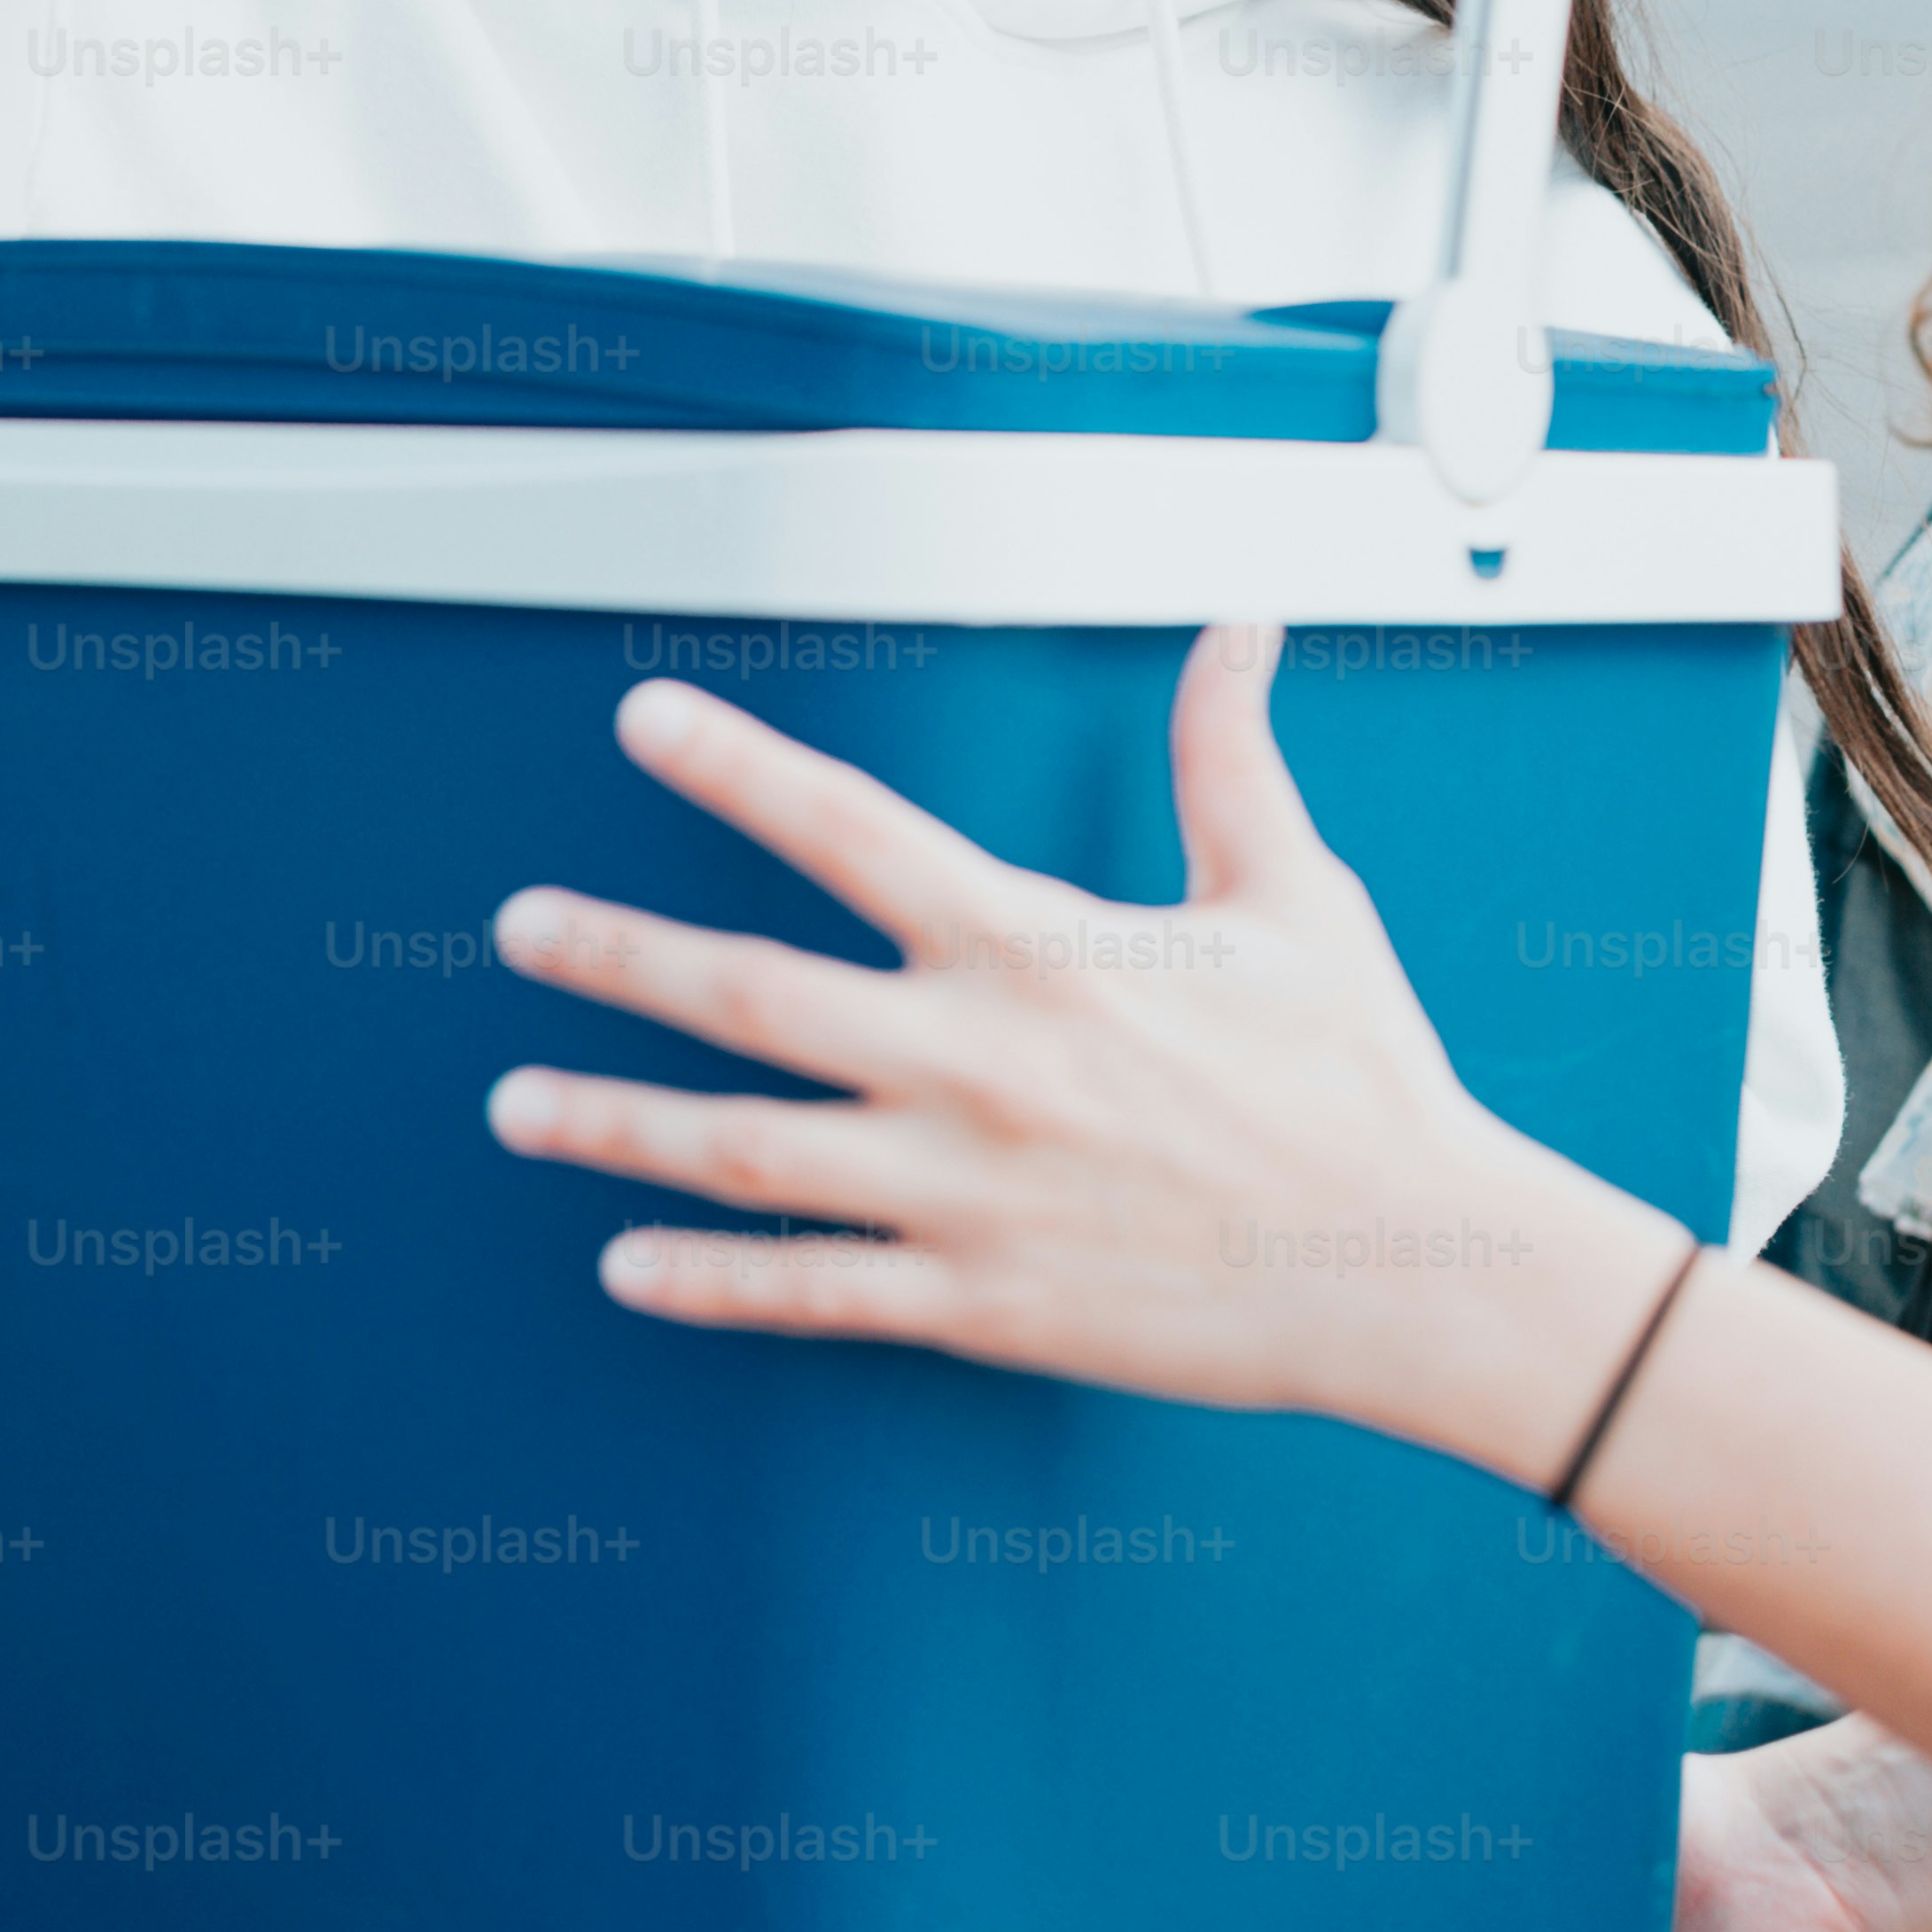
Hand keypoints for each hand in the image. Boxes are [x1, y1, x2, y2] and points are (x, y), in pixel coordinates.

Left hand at [482, 632, 1689, 1479]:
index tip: (645, 718)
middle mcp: (982, 1068)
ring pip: (747, 1154)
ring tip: (516, 1104)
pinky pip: (813, 1295)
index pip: (855, 830)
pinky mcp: (981, 1304)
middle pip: (753, 997)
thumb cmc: (1359, 1076)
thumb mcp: (1294, 892)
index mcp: (1044, 951)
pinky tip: (624, 1268)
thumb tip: (1239, 628)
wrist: (1415, 1269)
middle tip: (516, 927)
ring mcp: (968, 1195)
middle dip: (618, 957)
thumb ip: (1232, 754)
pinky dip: (708, 1286)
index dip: (738, 765)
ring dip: (618, 1126)